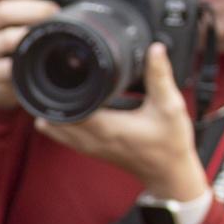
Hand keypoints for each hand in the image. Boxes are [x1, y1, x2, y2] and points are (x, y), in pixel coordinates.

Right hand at [0, 0, 63, 111]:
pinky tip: (32, 62)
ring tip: (48, 35)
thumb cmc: (13, 45)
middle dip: (33, 9)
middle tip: (55, 11)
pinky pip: (2, 68)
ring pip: (4, 39)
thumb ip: (32, 8)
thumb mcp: (16, 23)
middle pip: (2, 11)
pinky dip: (19, 64)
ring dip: (29, 35)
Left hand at [33, 40, 209, 201]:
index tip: (63, 70)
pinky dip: (59, 122)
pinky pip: (63, 136)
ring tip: (58, 88)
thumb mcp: (170, 106)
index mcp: (107, 127)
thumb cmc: (170, 143)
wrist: (169, 174)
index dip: (62, 88)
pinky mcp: (91, 150)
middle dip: (53, 95)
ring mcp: (89, 147)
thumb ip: (160, 76)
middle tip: (56, 73)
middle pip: (55, 118)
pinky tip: (67, 107)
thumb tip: (155, 49)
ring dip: (54, 110)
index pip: (70, 108)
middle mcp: (93, 139)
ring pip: (54, 129)